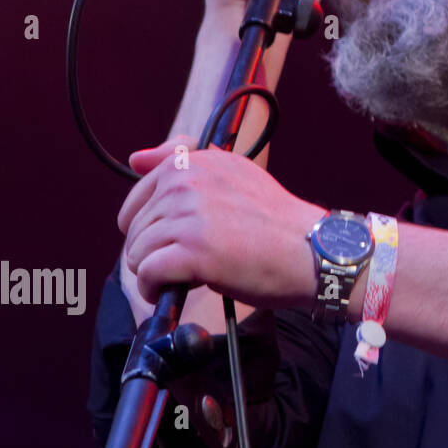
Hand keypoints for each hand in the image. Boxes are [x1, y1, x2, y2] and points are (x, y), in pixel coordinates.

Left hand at [118, 136, 324, 309]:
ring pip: (137, 253)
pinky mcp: (191, 250)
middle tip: (199, 255)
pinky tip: (183, 289)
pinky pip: (146, 275)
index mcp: (197, 161)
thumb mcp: (234, 174)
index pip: (140, 195)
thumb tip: (136, 157)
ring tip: (193, 273)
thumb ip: (184, 160)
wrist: (313, 252)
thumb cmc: (276, 223)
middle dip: (157, 249)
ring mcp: (189, 215)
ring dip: (158, 271)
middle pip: (134, 228)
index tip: (186, 234)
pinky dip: (157, 290)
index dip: (156, 224)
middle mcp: (189, 181)